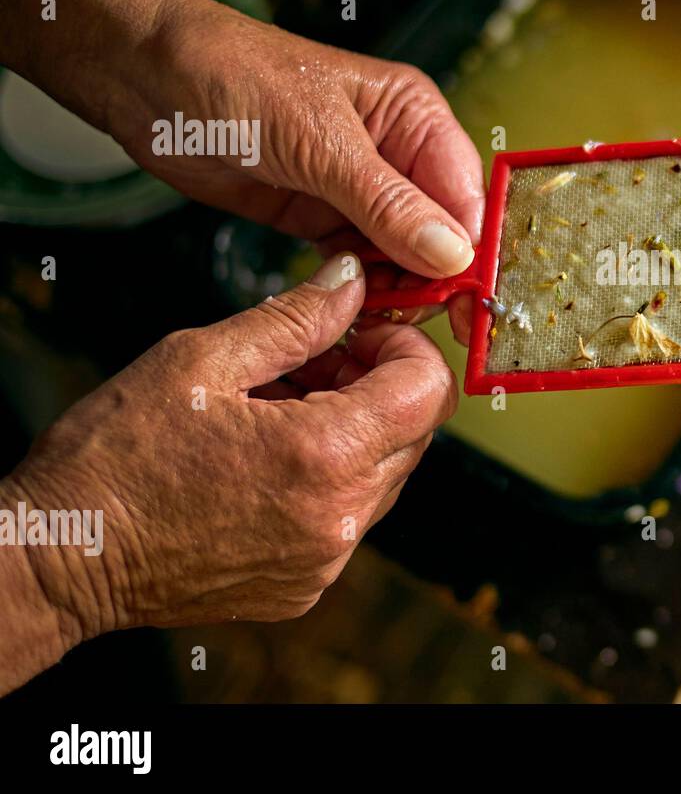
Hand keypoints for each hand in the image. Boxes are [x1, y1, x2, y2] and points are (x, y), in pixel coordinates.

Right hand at [1, 253, 453, 648]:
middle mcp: (337, 518)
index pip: (430, 390)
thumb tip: (352, 281)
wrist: (64, 556)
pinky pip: (348, 520)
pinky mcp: (305, 586)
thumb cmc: (115, 461)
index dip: (406, 348)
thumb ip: (296, 318)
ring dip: (354, 433)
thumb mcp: (202, 359)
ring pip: (385, 476)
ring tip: (278, 412)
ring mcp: (324, 560)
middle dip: (378, 386)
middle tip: (311, 366)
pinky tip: (268, 462)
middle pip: (415, 433)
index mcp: (323, 455)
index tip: (363, 334)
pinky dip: (328, 483)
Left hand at [115, 0, 484, 338]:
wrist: (146, 78)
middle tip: (430, 318)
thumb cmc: (232, 76)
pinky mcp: (322, 215)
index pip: (465, 192)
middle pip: (442, 229)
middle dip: (438, 274)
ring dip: (401, 286)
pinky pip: (361, 261)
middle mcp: (395, 152)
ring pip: (404, 252)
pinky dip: (364, 287)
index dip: (472, 249)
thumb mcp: (320, 144)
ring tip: (389, 315)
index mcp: (414, 115)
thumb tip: (452, 253)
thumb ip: (389, 205)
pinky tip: (360, 307)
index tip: (470, 299)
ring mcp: (358, 187)